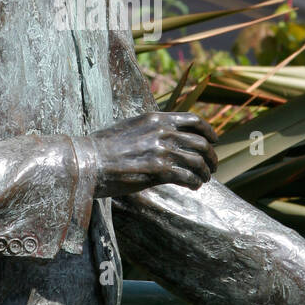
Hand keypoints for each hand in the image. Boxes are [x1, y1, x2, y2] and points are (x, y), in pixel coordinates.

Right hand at [85, 111, 217, 198]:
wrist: (90, 161)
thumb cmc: (105, 147)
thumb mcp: (131, 127)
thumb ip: (151, 129)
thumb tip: (166, 137)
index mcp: (157, 119)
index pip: (193, 121)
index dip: (208, 131)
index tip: (214, 140)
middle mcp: (163, 132)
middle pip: (201, 143)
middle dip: (211, 156)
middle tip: (212, 166)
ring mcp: (162, 151)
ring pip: (197, 162)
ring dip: (204, 172)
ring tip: (204, 179)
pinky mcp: (158, 170)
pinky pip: (187, 177)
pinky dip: (194, 183)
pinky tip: (193, 186)